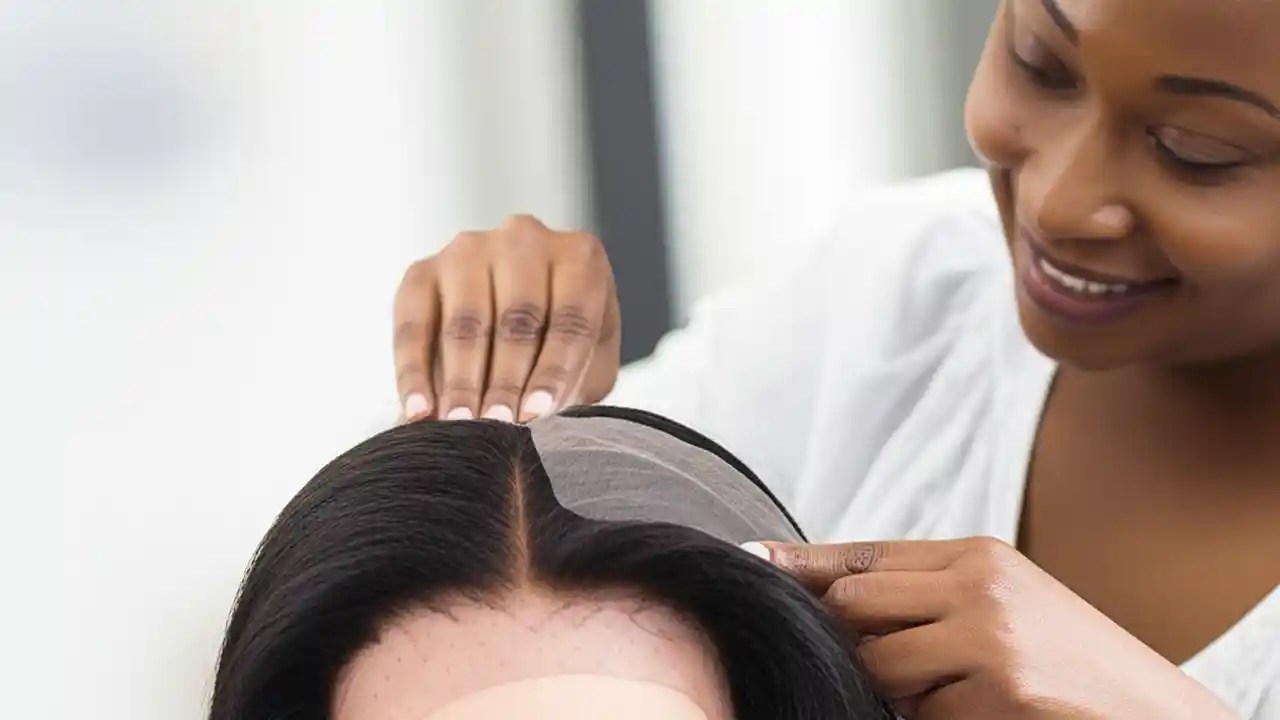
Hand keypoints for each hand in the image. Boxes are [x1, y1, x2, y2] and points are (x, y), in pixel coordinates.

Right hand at [393, 215, 621, 422]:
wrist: (515, 319)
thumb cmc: (562, 343)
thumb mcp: (587, 362)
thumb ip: (573, 384)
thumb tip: (536, 419)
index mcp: (579, 257)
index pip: (571, 318)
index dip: (554, 370)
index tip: (536, 414)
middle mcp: (524, 240)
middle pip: (516, 319)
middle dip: (506, 381)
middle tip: (497, 426)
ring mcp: (469, 250)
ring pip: (465, 323)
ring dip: (462, 381)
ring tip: (460, 425)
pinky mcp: (423, 270)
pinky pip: (413, 326)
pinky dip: (413, 373)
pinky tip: (419, 411)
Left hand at [756, 537, 1236, 719]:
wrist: (1154, 715)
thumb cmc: (1072, 667)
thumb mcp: (1004, 607)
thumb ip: (929, 598)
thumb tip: (841, 603)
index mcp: (976, 556)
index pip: (865, 554)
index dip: (804, 563)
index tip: (751, 558)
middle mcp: (976, 585)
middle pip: (855, 604)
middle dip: (856, 642)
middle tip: (904, 668)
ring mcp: (987, 636)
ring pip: (878, 664)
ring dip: (901, 692)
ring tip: (959, 694)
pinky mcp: (997, 688)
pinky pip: (921, 715)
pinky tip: (985, 716)